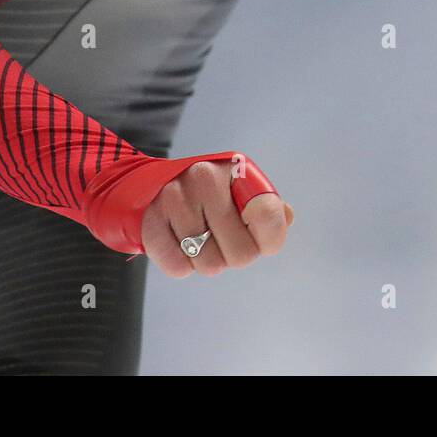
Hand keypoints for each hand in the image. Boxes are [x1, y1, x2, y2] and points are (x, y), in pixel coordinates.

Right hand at [140, 160, 293, 277]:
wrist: (150, 187)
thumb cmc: (208, 196)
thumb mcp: (240, 192)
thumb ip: (267, 208)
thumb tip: (286, 217)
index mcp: (236, 169)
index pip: (268, 214)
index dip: (269, 238)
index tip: (259, 239)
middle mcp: (205, 177)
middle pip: (242, 254)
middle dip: (234, 254)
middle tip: (220, 238)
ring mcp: (175, 198)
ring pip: (210, 265)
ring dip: (207, 260)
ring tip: (197, 237)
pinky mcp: (150, 220)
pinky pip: (179, 267)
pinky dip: (182, 264)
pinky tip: (178, 242)